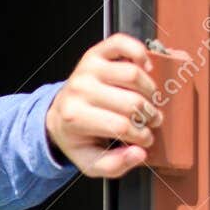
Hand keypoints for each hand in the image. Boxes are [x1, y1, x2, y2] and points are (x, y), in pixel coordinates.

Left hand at [44, 34, 181, 178]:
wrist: (58, 115)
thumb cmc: (79, 138)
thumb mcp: (91, 162)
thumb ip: (115, 166)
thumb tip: (140, 154)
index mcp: (74, 118)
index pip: (121, 126)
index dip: (142, 135)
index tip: (146, 140)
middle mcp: (79, 89)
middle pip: (131, 102)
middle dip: (149, 116)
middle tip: (152, 122)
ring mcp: (87, 68)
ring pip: (133, 74)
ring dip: (150, 91)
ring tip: (149, 102)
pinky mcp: (95, 53)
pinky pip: (123, 43)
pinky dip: (140, 52)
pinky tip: (145, 69)